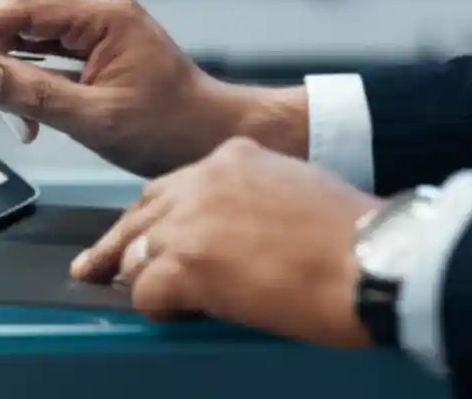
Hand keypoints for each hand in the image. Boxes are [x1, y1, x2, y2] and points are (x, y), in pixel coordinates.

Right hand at [0, 0, 306, 176]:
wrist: (213, 138)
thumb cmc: (170, 128)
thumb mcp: (93, 117)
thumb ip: (31, 95)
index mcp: (105, 16)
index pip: (23, 9)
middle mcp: (101, 14)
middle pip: (23, 22)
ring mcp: (101, 32)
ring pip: (33, 43)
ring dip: (14, 79)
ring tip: (18, 120)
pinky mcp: (99, 52)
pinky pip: (49, 60)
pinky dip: (33, 87)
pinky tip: (34, 118)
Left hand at [72, 137, 380, 347]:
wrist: (375, 260)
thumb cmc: (356, 237)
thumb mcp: (298, 188)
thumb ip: (254, 198)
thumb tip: (235, 231)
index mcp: (235, 156)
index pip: (174, 185)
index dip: (159, 217)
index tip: (150, 234)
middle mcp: (203, 180)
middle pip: (141, 214)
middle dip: (122, 244)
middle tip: (96, 266)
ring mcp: (189, 221)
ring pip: (136, 253)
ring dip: (142, 280)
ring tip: (147, 299)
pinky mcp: (185, 264)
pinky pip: (146, 292)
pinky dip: (157, 309)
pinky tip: (178, 315)